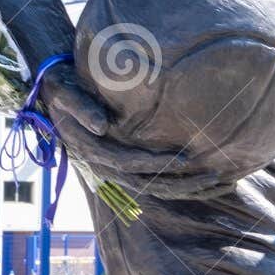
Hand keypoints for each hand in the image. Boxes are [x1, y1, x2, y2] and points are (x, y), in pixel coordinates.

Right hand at [39, 61, 240, 202]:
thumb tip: (101, 126)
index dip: (158, 164)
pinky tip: (206, 178)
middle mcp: (105, 165)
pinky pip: (155, 178)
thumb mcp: (65, 93)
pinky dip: (180, 182)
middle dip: (182, 182)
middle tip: (215, 175)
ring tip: (219, 180)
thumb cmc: (62, 86)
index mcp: (93, 151)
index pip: (130, 164)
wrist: (54, 90)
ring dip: (186, 187)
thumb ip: (81, 108)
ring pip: (155, 186)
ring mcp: (115, 167)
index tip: (186, 160)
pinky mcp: (124, 163)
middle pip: (149, 183)